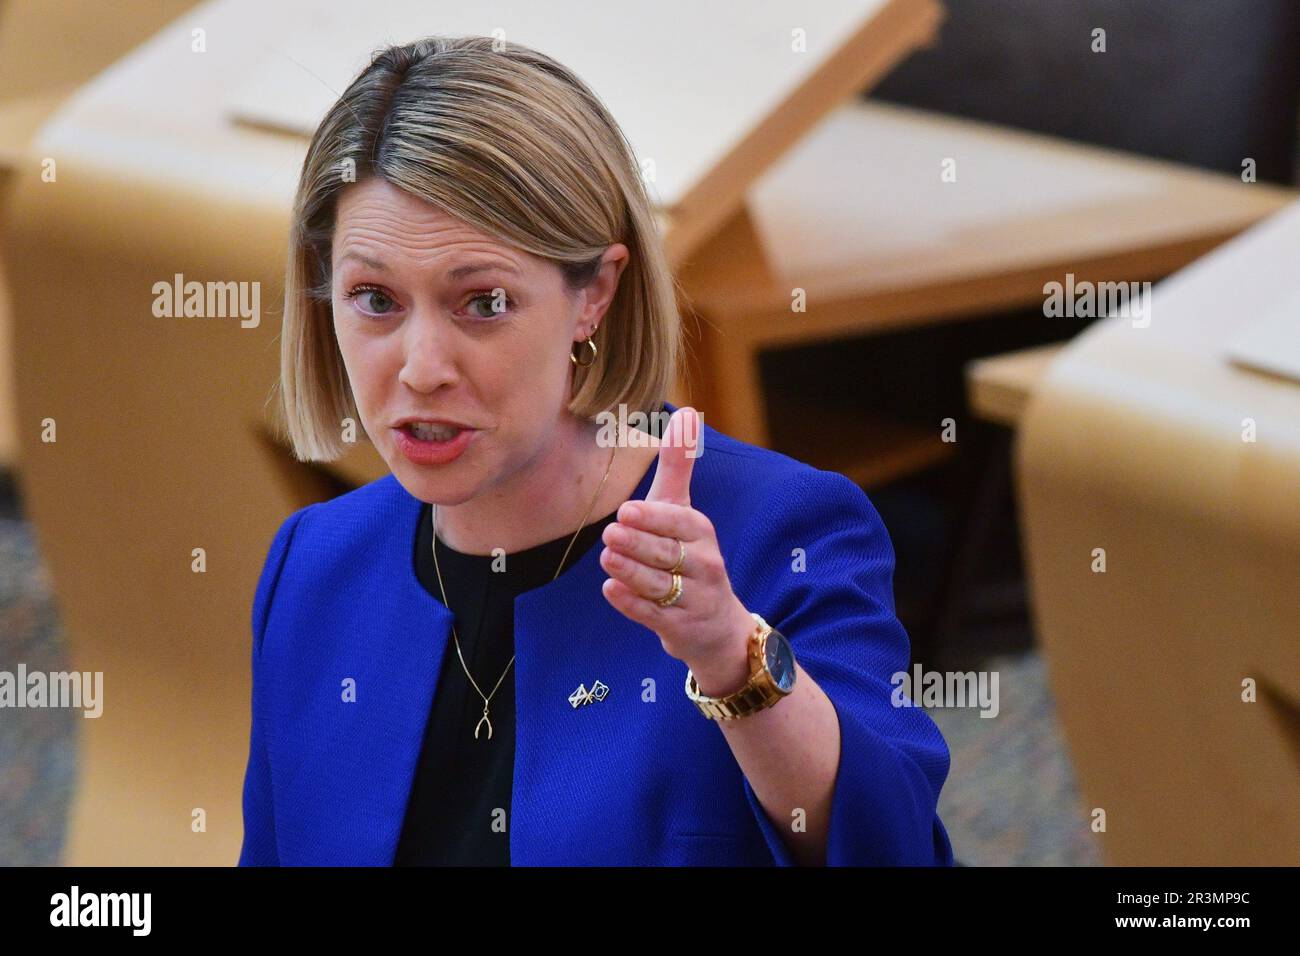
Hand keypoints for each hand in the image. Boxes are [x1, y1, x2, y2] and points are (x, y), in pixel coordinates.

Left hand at [599, 407, 754, 686]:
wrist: (716, 626)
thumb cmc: (691, 557)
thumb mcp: (685, 511)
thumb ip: (680, 465)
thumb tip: (689, 411)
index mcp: (701, 534)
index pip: (680, 523)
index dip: (655, 519)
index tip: (627, 511)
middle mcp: (704, 566)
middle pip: (668, 554)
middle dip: (639, 545)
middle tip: (611, 533)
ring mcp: (694, 600)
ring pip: (659, 585)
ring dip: (632, 572)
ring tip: (608, 559)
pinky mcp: (681, 628)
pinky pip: (654, 615)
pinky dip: (632, 604)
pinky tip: (611, 590)